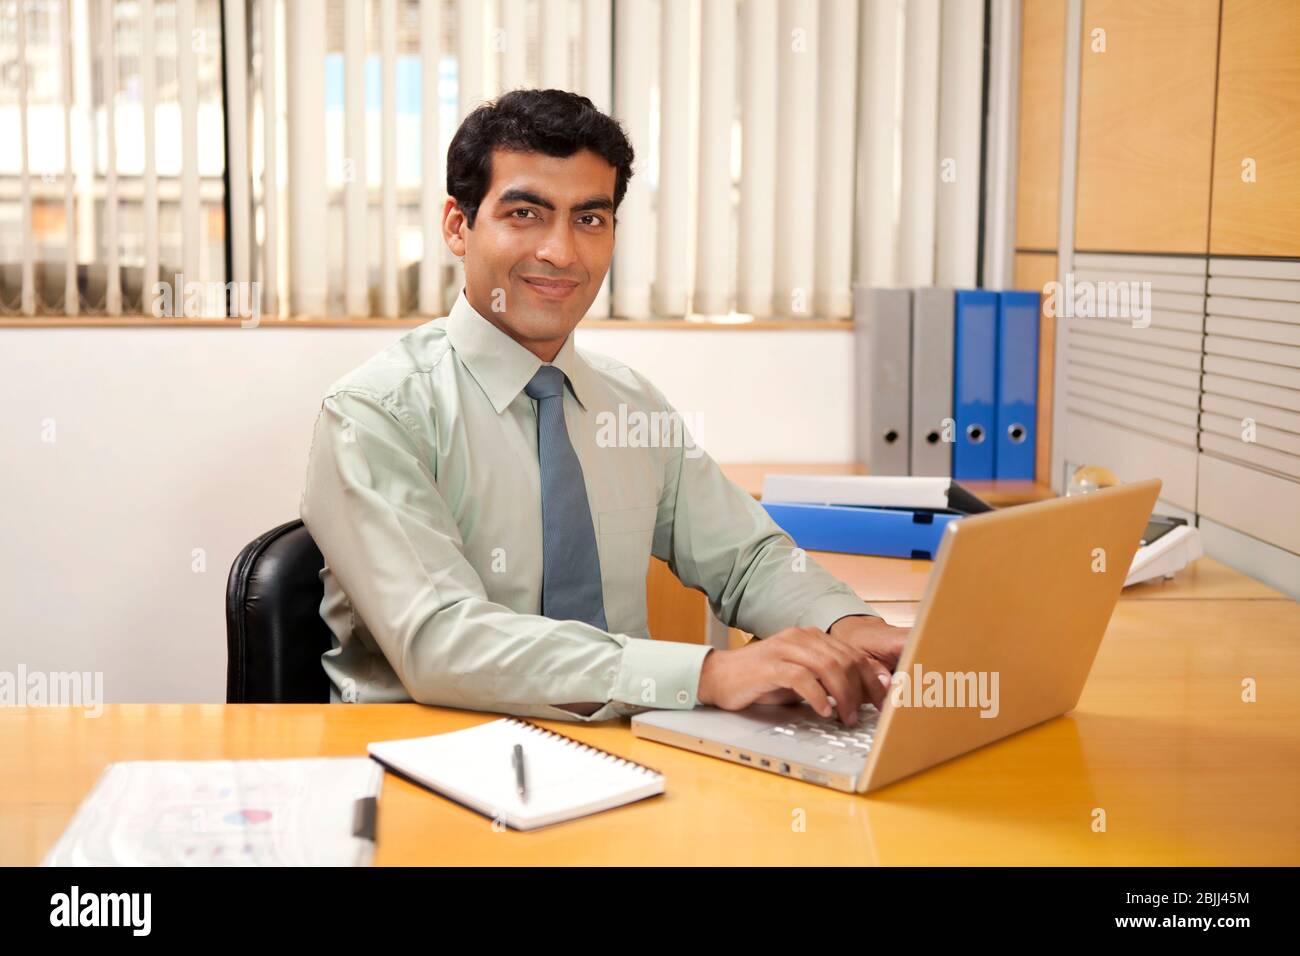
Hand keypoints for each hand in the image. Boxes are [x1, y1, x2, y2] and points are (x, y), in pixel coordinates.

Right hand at [696, 616, 908, 724]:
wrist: (719, 677)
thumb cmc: (760, 680)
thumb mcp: (799, 677)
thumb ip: (827, 680)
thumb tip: (862, 696)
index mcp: (811, 637)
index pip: (852, 654)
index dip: (872, 678)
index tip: (884, 700)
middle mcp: (800, 638)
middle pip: (844, 659)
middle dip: (861, 689)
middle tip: (866, 714)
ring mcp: (784, 649)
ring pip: (828, 667)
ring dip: (843, 696)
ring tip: (847, 717)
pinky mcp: (770, 665)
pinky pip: (802, 678)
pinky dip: (818, 696)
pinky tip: (823, 711)